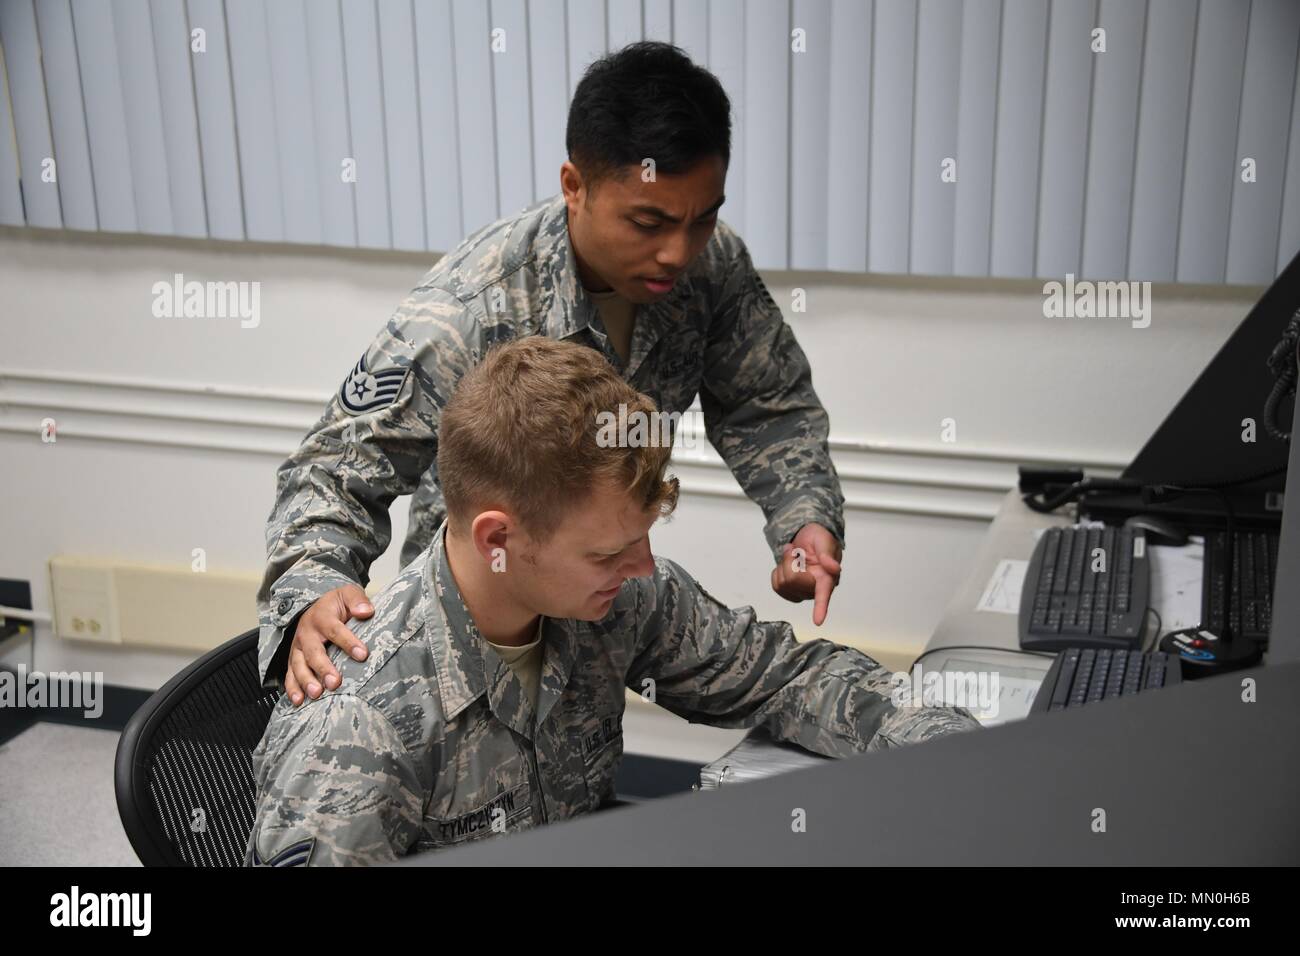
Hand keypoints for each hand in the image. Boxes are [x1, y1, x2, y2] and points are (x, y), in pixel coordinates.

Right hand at [285, 584, 372, 705]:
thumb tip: (366, 611)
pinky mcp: (293, 659)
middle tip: (334, 683)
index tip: (362, 655)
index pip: (335, 630)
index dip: (348, 642)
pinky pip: (289, 675)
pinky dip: (292, 688)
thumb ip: (358, 600)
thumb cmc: (337, 605)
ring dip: (306, 681)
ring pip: (298, 665)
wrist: (317, 607)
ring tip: (317, 694)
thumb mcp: (348, 594)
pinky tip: (298, 701)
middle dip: (323, 668)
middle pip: (313, 652)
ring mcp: (297, 647)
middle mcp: (306, 633)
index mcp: (322, 616)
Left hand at [770, 523, 842, 626]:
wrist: (806, 538)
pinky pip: (776, 585)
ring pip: (783, 583)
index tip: (818, 621)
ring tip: (794, 556)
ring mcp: (801, 592)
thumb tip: (833, 568)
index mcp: (827, 578)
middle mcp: (815, 589)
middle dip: (789, 561)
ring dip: (783, 564)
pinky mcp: (789, 592)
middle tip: (797, 551)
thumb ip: (828, 554)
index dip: (821, 608)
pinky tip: (787, 565)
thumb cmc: (819, 539)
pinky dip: (778, 571)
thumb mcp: (824, 540)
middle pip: (792, 580)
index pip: (824, 594)